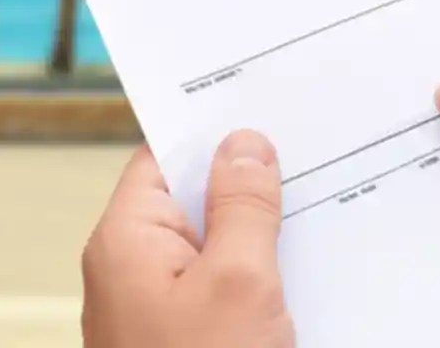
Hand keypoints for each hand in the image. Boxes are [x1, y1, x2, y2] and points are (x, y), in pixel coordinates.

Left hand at [82, 130, 294, 347]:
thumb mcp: (238, 281)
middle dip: (246, 187)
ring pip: (214, 249)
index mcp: (128, 242)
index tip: (262, 113)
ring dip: (258, 240)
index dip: (211, 135)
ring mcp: (157, 308)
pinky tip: (295, 280)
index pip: (163, 158)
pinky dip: (255, 281)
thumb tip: (244, 147)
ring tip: (312, 225)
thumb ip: (243, 207)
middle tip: (305, 169)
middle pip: (192, 202)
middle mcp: (132, 271)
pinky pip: (220, 289)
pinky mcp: (181, 336)